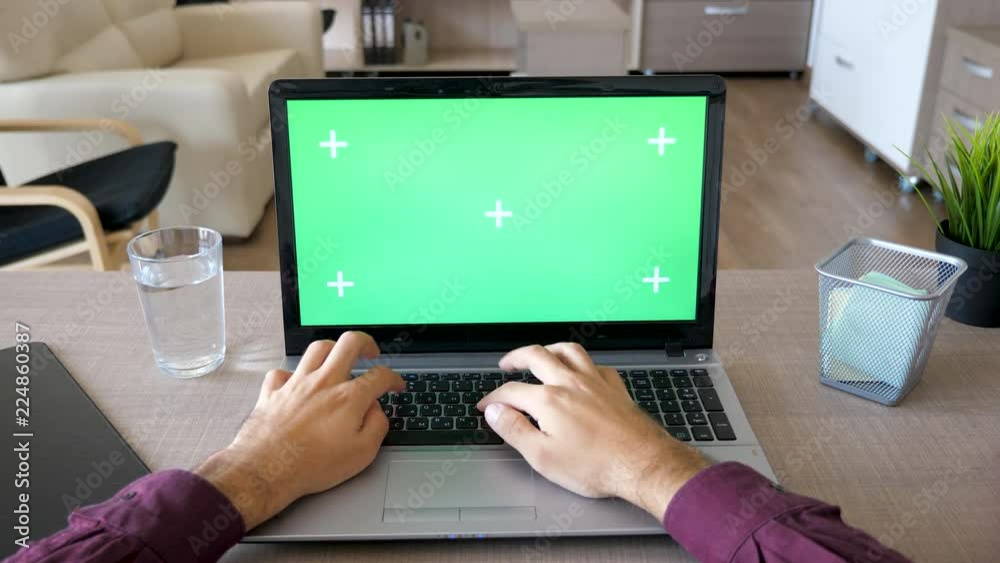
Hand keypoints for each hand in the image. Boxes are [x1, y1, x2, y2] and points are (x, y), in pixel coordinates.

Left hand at [195, 332, 403, 528]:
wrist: (267, 469)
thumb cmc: (312, 465)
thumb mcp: (362, 454)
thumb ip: (377, 426)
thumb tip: (377, 411)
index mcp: (348, 398)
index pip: (380, 376)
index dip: (393, 378)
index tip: (395, 385)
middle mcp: (324, 383)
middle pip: (349, 343)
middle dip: (366, 343)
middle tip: (370, 353)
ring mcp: (296, 384)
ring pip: (317, 348)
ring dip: (332, 349)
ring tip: (338, 358)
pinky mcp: (273, 392)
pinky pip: (282, 372)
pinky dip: (291, 374)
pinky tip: (296, 383)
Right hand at [478, 343, 710, 521]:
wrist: (642, 464)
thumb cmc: (596, 465)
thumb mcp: (543, 457)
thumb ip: (515, 430)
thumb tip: (496, 412)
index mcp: (549, 400)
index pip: (511, 391)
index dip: (494, 398)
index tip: (486, 406)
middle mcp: (571, 383)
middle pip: (536, 355)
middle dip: (516, 357)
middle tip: (506, 364)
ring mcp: (595, 382)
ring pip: (569, 350)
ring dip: (549, 348)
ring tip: (540, 354)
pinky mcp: (615, 388)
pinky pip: (596, 364)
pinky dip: (583, 363)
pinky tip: (582, 371)